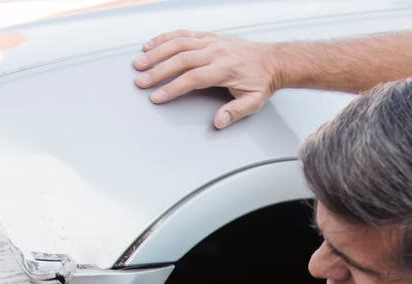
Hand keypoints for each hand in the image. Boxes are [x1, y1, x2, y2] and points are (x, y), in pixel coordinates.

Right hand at [133, 30, 278, 127]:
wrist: (272, 60)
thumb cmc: (261, 81)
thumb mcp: (253, 102)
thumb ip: (235, 112)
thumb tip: (219, 121)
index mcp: (225, 69)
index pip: (193, 78)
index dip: (173, 88)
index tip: (157, 96)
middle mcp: (216, 52)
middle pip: (181, 59)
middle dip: (158, 70)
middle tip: (141, 80)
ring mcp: (211, 41)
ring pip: (179, 43)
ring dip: (157, 52)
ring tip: (140, 63)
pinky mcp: (208, 36)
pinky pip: (183, 33)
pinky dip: (165, 38)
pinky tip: (151, 44)